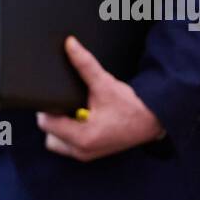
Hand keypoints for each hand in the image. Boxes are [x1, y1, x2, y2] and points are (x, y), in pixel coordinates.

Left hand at [36, 36, 163, 161]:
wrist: (153, 121)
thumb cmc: (132, 106)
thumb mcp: (106, 84)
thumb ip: (85, 64)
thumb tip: (70, 45)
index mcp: (82, 137)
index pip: (45, 123)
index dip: (48, 106)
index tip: (57, 95)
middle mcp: (81, 150)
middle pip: (48, 132)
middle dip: (53, 116)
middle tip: (67, 102)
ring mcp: (85, 155)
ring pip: (55, 140)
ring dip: (59, 126)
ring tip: (74, 111)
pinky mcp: (89, 154)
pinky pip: (67, 145)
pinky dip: (68, 133)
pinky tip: (79, 119)